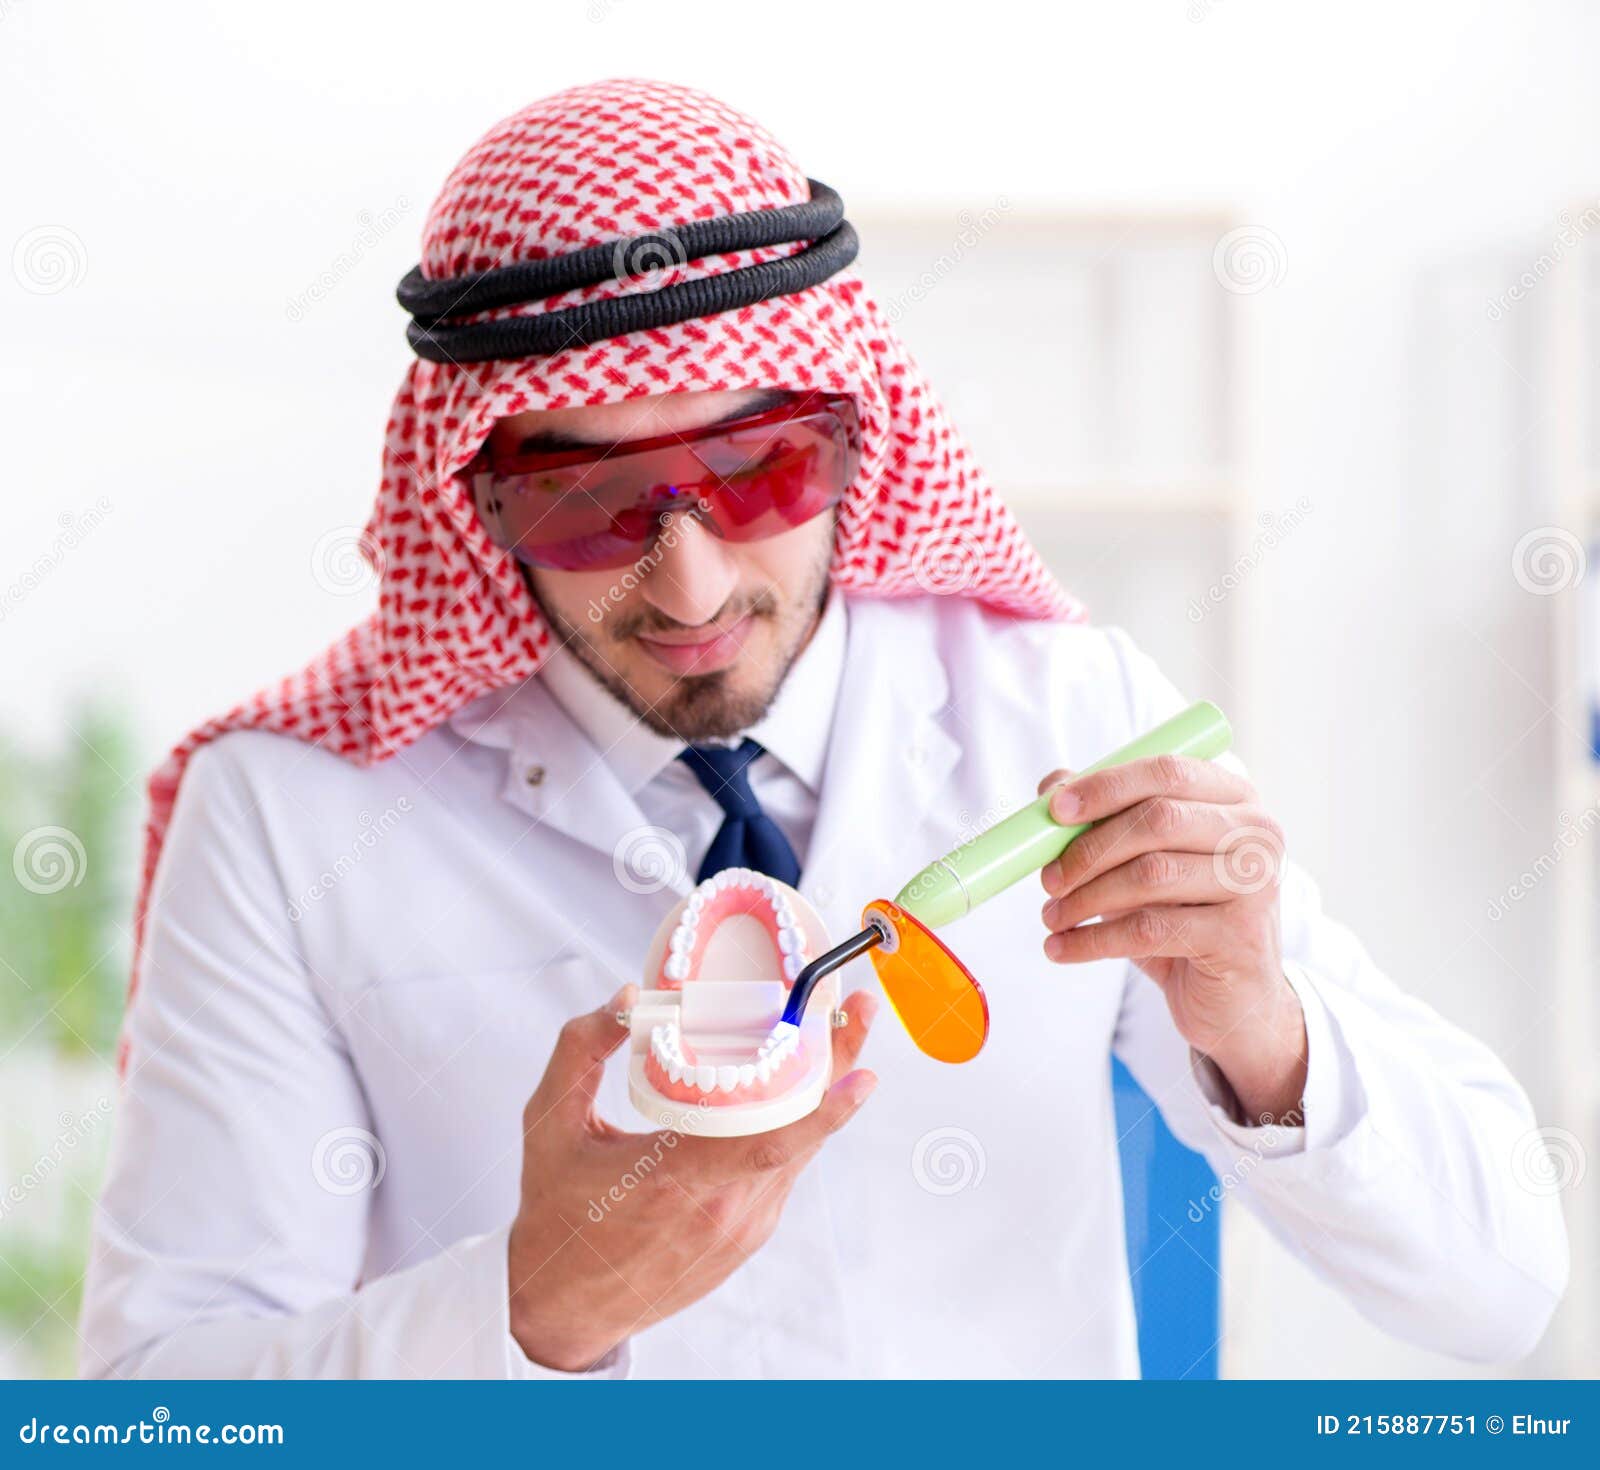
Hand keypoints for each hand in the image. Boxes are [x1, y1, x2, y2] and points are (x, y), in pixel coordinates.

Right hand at [507, 986, 877, 1370]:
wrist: (563, 1303)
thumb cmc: (556, 1210)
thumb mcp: (549, 1121)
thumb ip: (581, 1049)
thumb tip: (627, 996)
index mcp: (674, 1180)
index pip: (767, 1140)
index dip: (821, 1107)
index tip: (860, 1068)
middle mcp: (720, 1208)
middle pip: (799, 1132)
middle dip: (836, 1067)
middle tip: (858, 1012)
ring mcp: (740, 1227)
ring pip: (797, 1150)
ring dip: (822, 1094)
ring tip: (838, 1036)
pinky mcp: (747, 1236)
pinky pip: (782, 1170)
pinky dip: (795, 1127)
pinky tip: (796, 1088)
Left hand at [1036, 754, 1305, 1123]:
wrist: (1234, 997)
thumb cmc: (1184, 916)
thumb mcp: (1146, 860)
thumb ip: (1106, 816)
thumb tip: (1052, 782)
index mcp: (1234, 798)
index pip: (1167, 770)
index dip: (1105, 786)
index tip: (1054, 809)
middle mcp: (1256, 833)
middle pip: (1157, 820)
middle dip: (1089, 848)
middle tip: (1047, 878)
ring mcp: (1253, 884)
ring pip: (1150, 874)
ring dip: (1085, 898)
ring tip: (1051, 917)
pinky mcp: (1238, 936)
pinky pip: (1149, 930)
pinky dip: (1093, 940)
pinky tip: (1063, 948)